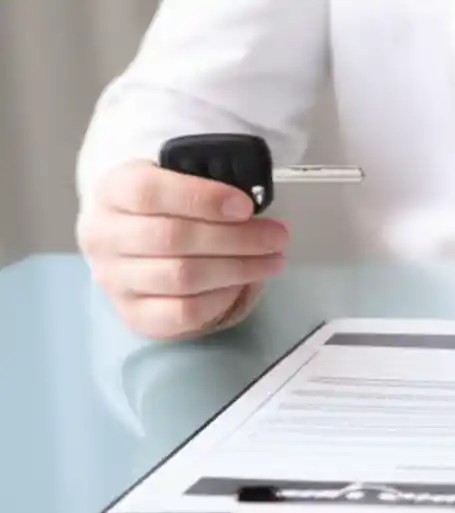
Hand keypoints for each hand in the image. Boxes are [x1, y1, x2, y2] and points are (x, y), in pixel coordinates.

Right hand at [77, 160, 288, 339]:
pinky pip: (182, 312)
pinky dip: (219, 298)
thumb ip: (205, 190)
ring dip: (238, 269)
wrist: (129, 244)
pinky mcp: (132, 314)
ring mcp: (114, 279)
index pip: (149, 192)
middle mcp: (103, 235)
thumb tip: (253, 211)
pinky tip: (240, 284)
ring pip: (181, 277)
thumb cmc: (164, 210)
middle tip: (277, 237)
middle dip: (236, 238)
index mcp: (113, 191)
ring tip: (271, 260)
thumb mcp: (175, 183)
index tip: (245, 206)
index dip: (203, 198)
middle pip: (173, 238)